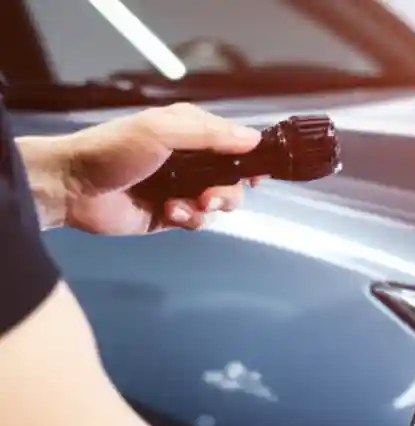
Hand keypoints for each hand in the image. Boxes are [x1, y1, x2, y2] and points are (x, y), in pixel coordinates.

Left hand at [30, 103, 264, 234]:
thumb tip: (255, 139)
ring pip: (219, 203)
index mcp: (190, 132)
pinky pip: (198, 220)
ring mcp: (181, 188)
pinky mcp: (171, 214)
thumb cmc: (114, 150)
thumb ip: (210, 134)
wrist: (71, 187)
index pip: (234, 143)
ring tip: (182, 205)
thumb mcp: (163, 131)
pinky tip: (168, 213)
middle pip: (234, 178)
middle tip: (210, 197)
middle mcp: (190, 159)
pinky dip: (188, 219)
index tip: (258, 174)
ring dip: (206, 206)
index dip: (250, 158)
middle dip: (228, 191)